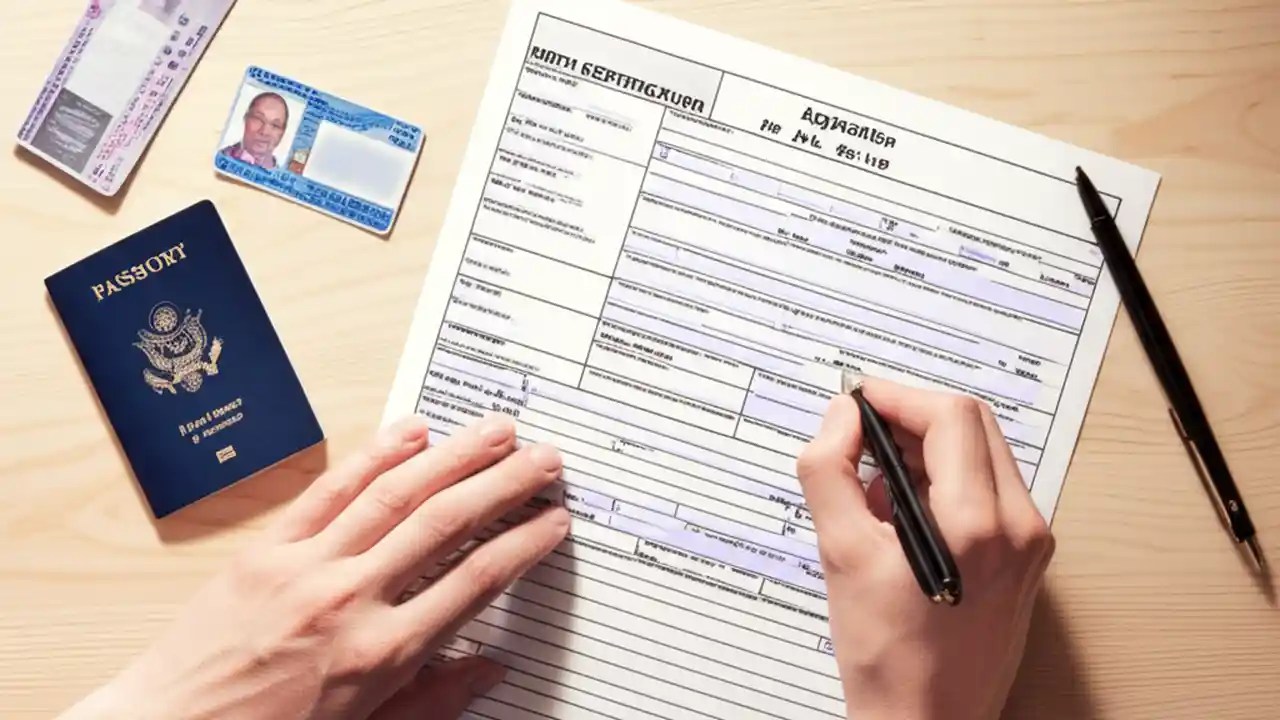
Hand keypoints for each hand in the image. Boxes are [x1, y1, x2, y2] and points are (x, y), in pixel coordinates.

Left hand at [60, 414, 569, 719]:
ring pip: (396, 495)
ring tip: (497, 430)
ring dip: (454, 456)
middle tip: (544, 459)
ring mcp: (307, 567)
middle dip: (505, 485)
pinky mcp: (268, 548)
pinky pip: (329, 490)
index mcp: (382, 653)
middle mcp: (351, 601)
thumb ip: (434, 698)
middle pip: (447, 524)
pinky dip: (374, 456)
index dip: (525, 545)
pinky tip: (412, 432)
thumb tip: (491, 668)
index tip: (553, 521)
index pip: (477, 582)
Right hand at [797, 378, 1053, 719]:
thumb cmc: (888, 657)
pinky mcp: (1027, 557)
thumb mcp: (840, 554)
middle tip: (861, 435)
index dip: (896, 396)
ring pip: (982, 452)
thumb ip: (830, 471)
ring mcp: (1031, 543)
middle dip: (911, 417)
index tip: (856, 401)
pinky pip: (989, 487)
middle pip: (972, 424)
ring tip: (875, 486)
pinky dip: (945, 479)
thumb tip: (839, 418)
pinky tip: (902, 513)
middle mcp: (1019, 527)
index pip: (948, 416)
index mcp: (978, 524)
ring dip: (927, 448)